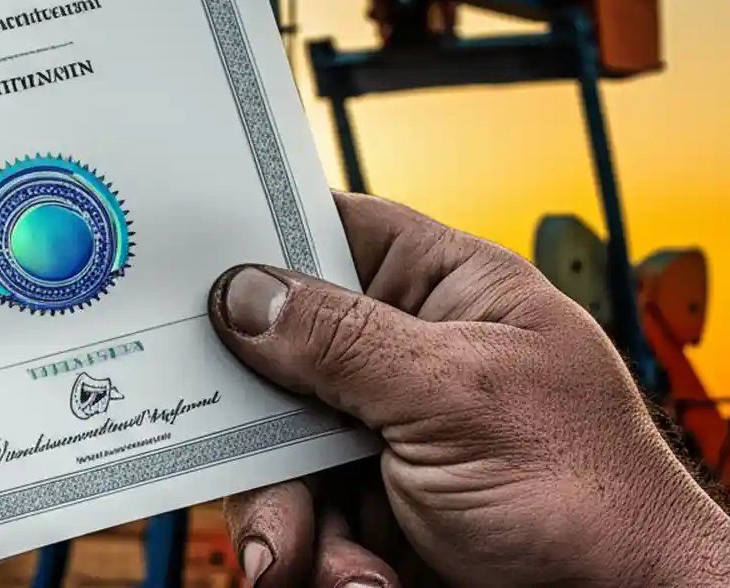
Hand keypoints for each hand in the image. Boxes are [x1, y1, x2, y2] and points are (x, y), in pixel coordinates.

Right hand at [209, 192, 729, 586]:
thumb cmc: (591, 495)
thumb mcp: (456, 396)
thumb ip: (344, 340)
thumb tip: (245, 293)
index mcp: (446, 292)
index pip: (336, 232)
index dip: (264, 237)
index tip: (194, 260)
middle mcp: (407, 355)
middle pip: (282, 355)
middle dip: (260, 425)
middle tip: (244, 457)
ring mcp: (385, 432)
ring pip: (277, 448)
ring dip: (284, 511)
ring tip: (299, 557)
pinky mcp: (371, 503)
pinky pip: (301, 513)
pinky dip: (313, 555)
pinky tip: (355, 579)